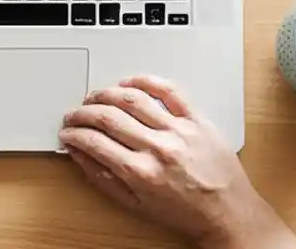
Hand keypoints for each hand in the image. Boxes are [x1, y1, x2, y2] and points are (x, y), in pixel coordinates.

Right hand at [59, 76, 295, 248]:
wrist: (228, 214)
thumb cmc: (186, 213)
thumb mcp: (137, 206)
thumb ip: (104, 179)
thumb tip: (80, 156)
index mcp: (141, 173)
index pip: (94, 142)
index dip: (74, 134)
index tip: (68, 132)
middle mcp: (158, 148)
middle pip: (108, 116)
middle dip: (83, 112)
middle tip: (75, 114)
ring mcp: (179, 130)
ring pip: (133, 98)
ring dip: (106, 93)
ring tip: (96, 96)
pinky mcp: (197, 119)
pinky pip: (169, 90)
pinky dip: (146, 80)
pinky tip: (129, 82)